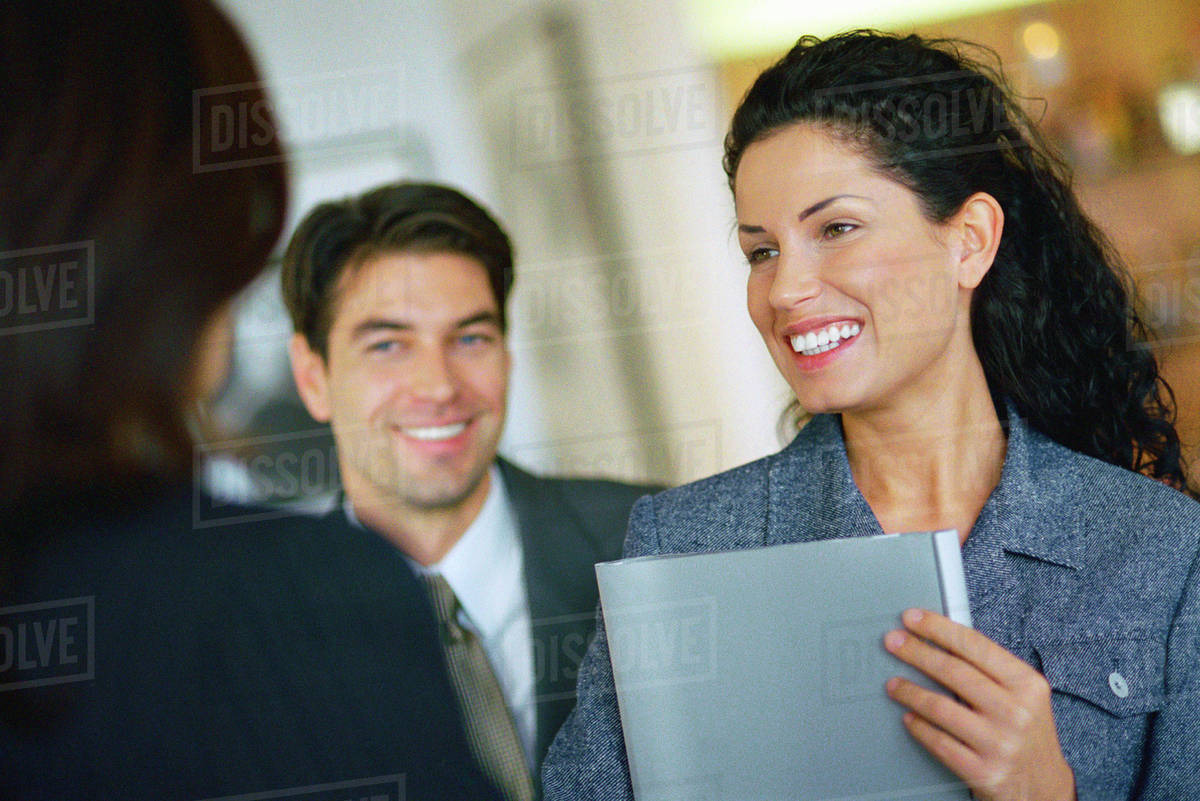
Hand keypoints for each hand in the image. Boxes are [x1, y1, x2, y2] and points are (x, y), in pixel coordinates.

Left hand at [883, 609, 1075, 800]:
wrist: (1046, 789)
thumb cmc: (1028, 734)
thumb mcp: (1024, 696)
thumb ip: (991, 669)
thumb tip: (941, 638)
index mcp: (1027, 685)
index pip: (975, 646)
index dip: (938, 628)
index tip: (912, 618)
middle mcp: (1016, 712)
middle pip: (953, 672)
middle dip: (916, 652)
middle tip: (893, 642)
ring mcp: (1000, 744)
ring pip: (941, 708)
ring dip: (909, 691)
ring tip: (893, 683)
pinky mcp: (984, 772)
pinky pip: (940, 743)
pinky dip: (919, 727)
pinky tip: (908, 717)